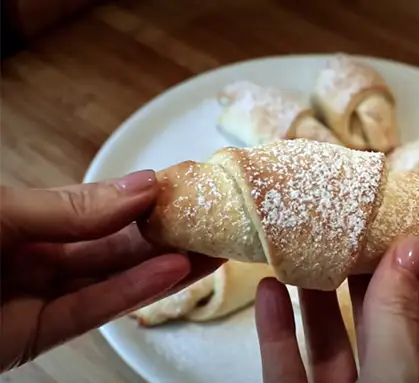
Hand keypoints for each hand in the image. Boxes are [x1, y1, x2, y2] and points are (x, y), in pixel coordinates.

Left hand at [0, 171, 224, 371]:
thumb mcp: (6, 214)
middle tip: (213, 222)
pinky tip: (175, 272)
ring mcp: (41, 297)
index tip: (188, 189)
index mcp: (30, 219)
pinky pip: (94, 310)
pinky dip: (136, 292)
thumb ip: (72, 206)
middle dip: (167, 234)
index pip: (101, 206)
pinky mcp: (39, 336)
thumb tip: (145, 185)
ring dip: (166, 265)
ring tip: (213, 249)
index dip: (144, 199)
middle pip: (116, 245)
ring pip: (114, 278)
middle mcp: (39, 256)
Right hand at [254, 236, 418, 382]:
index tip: (405, 224)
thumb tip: (407, 248)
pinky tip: (269, 292)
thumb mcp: (398, 376)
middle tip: (348, 225)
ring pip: (329, 340)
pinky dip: (275, 331)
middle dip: (363, 271)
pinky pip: (286, 367)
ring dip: (315, 295)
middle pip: (379, 319)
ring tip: (305, 247)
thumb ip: (397, 317)